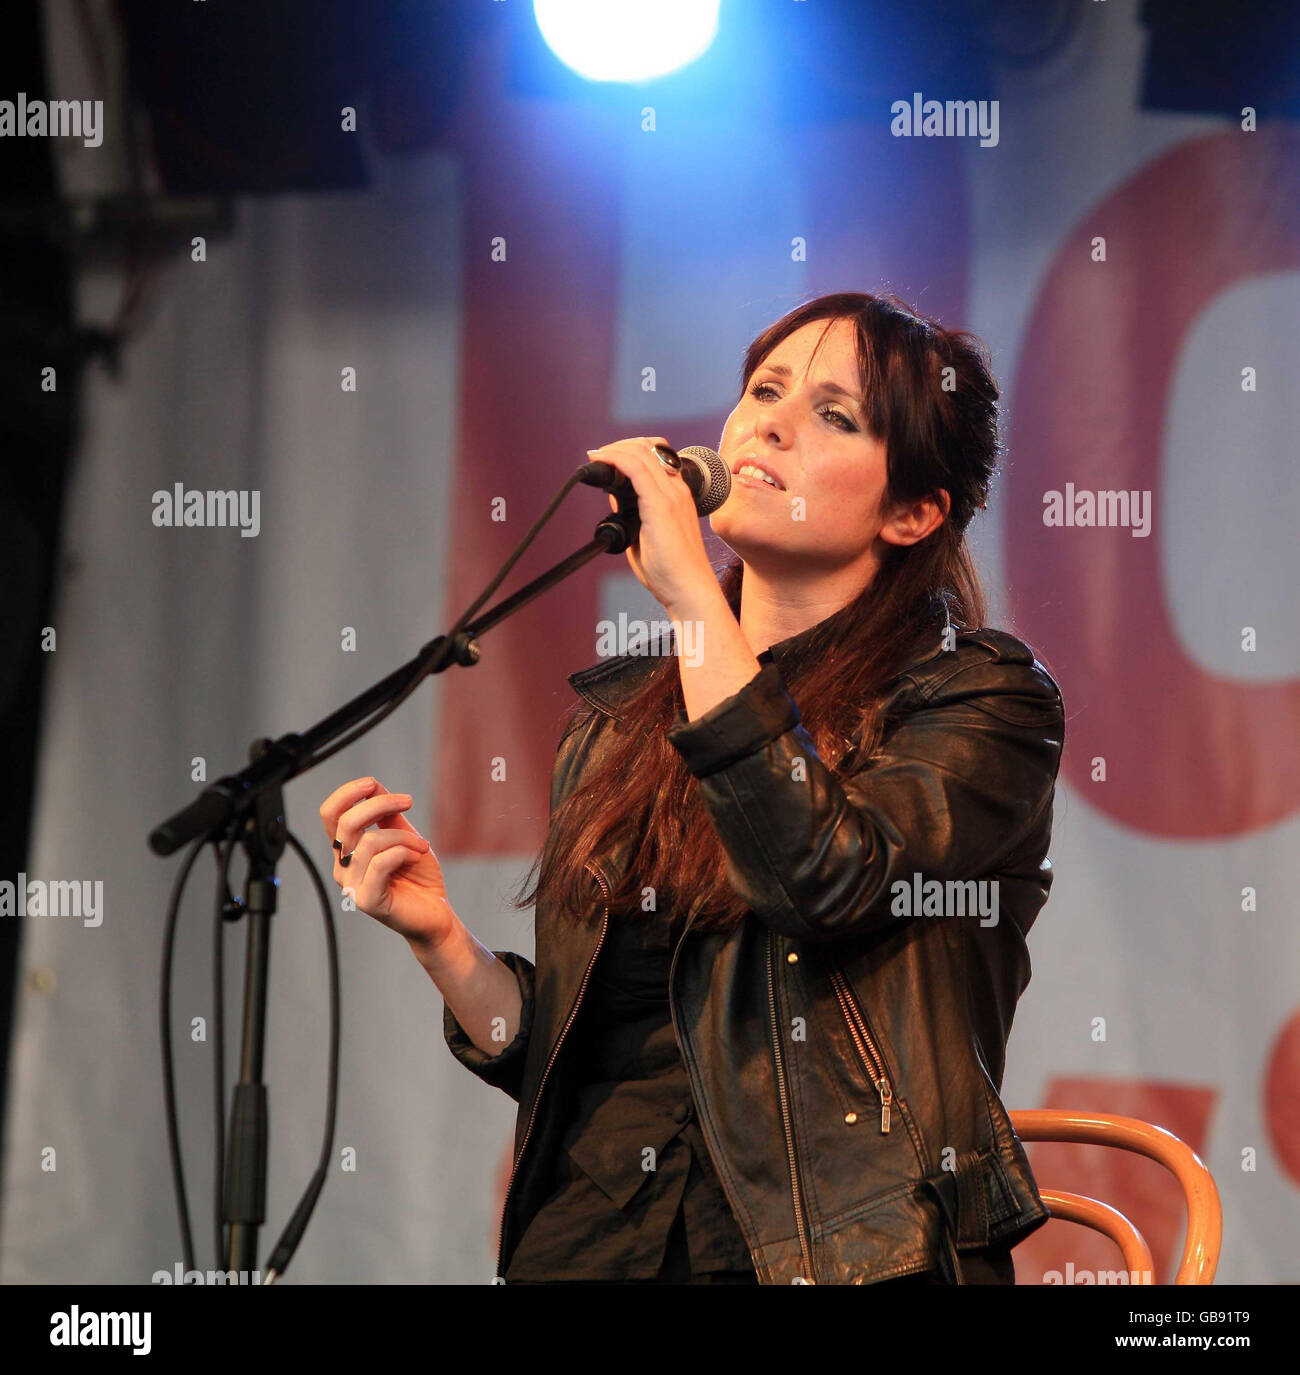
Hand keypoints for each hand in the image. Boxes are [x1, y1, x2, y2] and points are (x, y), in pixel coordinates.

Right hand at [319, 776, 455, 951]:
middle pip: (346, 823)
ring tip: (421, 846)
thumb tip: (373, 786)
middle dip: (379, 804)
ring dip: (403, 837)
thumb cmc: (418, 875)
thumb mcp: (404, 835)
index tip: (372, 783)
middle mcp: (343, 866)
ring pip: (369, 841)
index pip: (330, 815)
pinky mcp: (367, 900)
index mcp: (346, 849)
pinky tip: (416, 857)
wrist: (435, 912)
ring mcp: (352, 885)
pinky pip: (380, 863)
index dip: (346, 794)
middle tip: (407, 802)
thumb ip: (387, 814)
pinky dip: (403, 852)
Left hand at [590, 436, 721, 618]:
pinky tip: (600, 461)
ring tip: (596, 457)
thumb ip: (632, 511)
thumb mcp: (645, 534)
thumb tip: (615, 494)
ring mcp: (672, 495)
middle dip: (619, 446)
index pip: (655, 456)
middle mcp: (677, 490)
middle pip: (648, 448)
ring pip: (642, 453)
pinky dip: (616, 459)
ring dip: (614, 449)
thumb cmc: (670, 572)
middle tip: (597, 455)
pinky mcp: (661, 506)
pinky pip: (636, 469)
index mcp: (677, 496)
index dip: (629, 450)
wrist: (690, 591)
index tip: (606, 457)